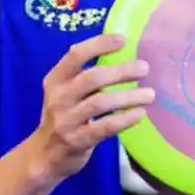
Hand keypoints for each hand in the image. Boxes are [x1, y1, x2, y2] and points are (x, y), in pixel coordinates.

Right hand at [28, 33, 154, 183]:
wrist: (45, 155)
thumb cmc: (64, 116)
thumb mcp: (65, 92)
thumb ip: (84, 75)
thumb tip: (121, 54)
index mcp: (55, 79)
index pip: (75, 55)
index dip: (99, 44)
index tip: (123, 39)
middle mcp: (58, 97)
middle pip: (92, 78)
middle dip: (121, 71)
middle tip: (144, 68)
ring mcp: (66, 120)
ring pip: (100, 103)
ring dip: (128, 96)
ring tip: (150, 94)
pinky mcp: (77, 141)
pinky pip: (104, 127)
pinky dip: (124, 119)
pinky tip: (139, 114)